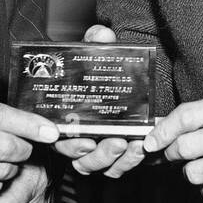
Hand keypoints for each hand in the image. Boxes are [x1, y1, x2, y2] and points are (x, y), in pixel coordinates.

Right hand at [50, 25, 149, 178]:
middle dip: (100, 155)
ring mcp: (96, 150)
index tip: (85, 140)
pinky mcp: (116, 156)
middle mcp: (77, 139)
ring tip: (133, 145)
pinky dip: (130, 162)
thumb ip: (94, 43)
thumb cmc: (92, 72)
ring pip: (102, 167)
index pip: (59, 140)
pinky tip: (142, 148)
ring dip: (117, 160)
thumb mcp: (92, 55)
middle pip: (82, 160)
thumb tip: (101, 34)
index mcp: (64, 119)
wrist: (109, 82)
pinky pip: (119, 168)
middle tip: (117, 142)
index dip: (70, 145)